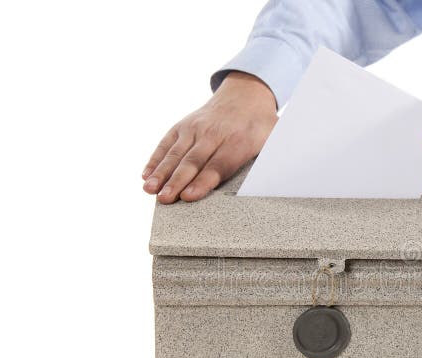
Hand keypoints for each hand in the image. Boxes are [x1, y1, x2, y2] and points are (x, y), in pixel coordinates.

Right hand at [142, 71, 277, 202]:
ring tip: (150, 191)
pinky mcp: (182, 126)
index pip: (218, 165)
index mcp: (238, 141)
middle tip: (166, 199)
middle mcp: (213, 133)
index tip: (189, 197)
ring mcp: (195, 128)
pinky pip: (166, 143)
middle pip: (193, 161)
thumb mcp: (273, 140)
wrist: (245, 94)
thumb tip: (276, 184)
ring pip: (176, 153)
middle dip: (178, 181)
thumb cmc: (260, 126)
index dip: (203, 182)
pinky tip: (145, 175)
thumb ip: (270, 161)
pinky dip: (155, 159)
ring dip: (161, 173)